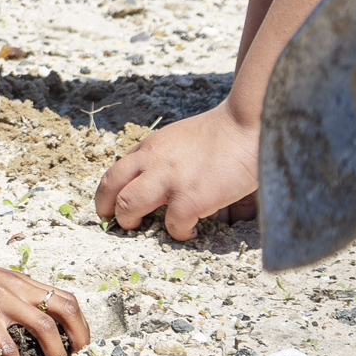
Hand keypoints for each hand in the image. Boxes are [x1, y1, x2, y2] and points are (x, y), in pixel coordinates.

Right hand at [0, 225, 87, 355]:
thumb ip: (4, 299)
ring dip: (55, 351)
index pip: (65, 297)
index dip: (80, 323)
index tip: (81, 345)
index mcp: (18, 281)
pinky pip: (5, 342)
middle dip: (80, 336)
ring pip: (44, 325)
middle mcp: (15, 287)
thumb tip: (17, 327)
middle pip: (66, 307)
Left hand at [95, 98, 259, 238]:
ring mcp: (169, 180)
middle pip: (110, 187)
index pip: (116, 171)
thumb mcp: (181, 137)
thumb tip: (162, 179)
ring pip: (127, 206)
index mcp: (151, 147)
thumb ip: (165, 155)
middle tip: (118, 223)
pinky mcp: (189, 198)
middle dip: (106, 209)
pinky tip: (191, 233)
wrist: (248, 122)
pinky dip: (179, 234)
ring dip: (130, 222)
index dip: (112, 192)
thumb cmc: (224, 130)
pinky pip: (172, 226)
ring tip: (145, 230)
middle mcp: (152, 161)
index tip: (117, 206)